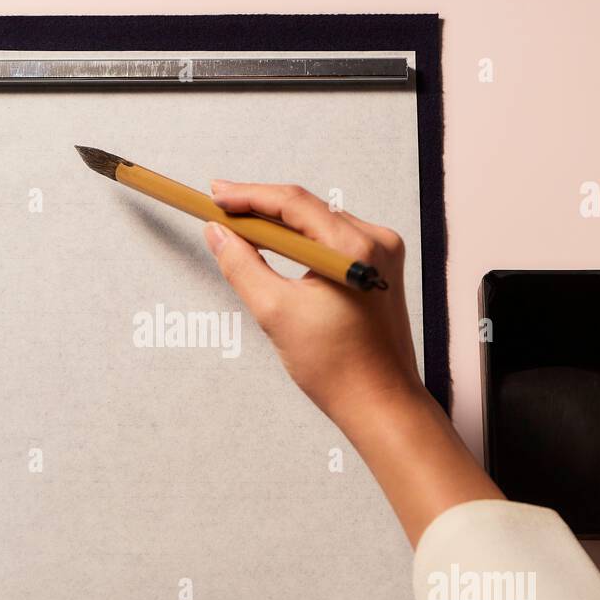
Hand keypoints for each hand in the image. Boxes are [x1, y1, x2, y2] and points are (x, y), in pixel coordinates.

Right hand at [204, 181, 421, 427]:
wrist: (380, 404)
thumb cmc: (336, 368)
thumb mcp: (275, 312)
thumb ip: (241, 265)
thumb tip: (217, 233)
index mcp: (354, 248)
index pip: (293, 203)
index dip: (248, 196)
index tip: (215, 194)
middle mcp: (377, 241)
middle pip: (307, 209)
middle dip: (260, 209)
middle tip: (219, 207)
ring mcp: (384, 254)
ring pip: (319, 224)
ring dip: (280, 226)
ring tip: (240, 228)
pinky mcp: (381, 269)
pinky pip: (334, 241)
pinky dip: (303, 242)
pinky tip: (275, 247)